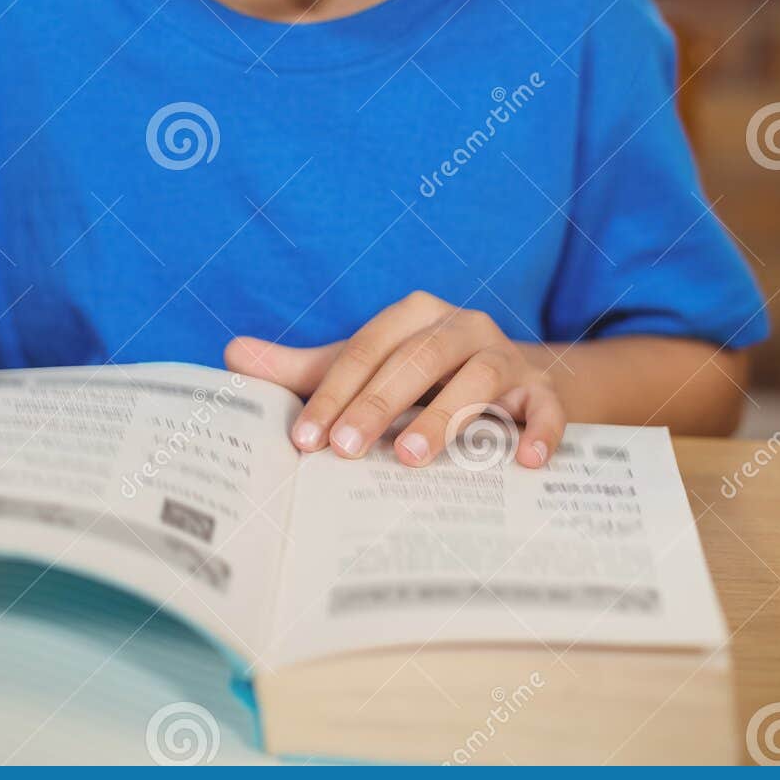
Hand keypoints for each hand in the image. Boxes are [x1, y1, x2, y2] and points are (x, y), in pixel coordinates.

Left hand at [225, 290, 564, 467]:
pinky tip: (524, 462)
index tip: (303, 441)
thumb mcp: (369, 370)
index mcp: (415, 316)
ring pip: (479, 376)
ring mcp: (508, 356)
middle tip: (344, 450)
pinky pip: (547, 407)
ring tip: (411, 457)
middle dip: (378, 404)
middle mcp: (462, 326)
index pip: (366, 350)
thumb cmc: (427, 380)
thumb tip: (231, 355)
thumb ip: (306, 369)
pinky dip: (539, 431)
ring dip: (446, 415)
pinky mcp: (547, 391)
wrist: (518, 384)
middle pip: (418, 359)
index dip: (332, 393)